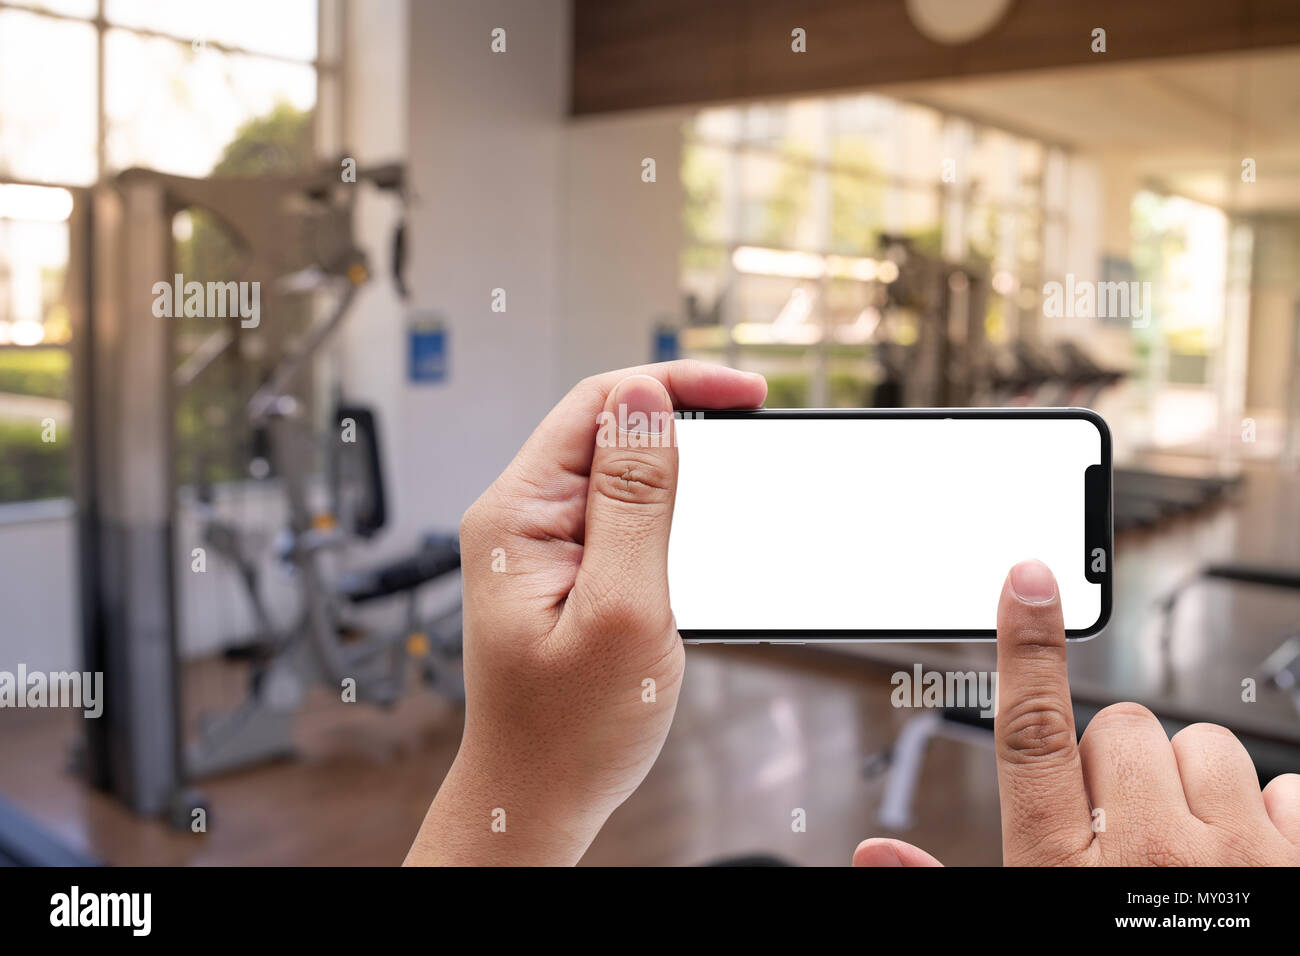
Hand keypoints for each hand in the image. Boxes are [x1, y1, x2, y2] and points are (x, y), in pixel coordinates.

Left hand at [405, 361, 765, 864]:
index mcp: (519, 514)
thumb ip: (635, 500)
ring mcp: (539, 546)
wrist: (536, 800)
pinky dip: (665, 511)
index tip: (747, 395)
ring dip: (677, 467)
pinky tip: (698, 525)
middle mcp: (521, 519)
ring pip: (617, 471)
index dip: (676, 384)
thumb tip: (646, 400)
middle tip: (751, 428)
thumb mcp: (622, 609)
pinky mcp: (562, 573)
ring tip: (731, 478)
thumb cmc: (569, 731)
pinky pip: (618, 517)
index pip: (600, 403)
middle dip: (682, 418)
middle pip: (607, 428)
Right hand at [857, 559, 1299, 865]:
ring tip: (1185, 844)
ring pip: (1207, 745)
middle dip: (1116, 764)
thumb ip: (943, 888)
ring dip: (1193, 782)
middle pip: (1123, 729)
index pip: (1036, 729)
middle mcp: (1155, 855)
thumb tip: (874, 853)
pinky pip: (1288, 784)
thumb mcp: (1019, 931)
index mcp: (1066, 871)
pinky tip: (1248, 856)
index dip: (1026, 645)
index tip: (1027, 579)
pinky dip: (1270, 812)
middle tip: (1116, 824)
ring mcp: (1242, 859)